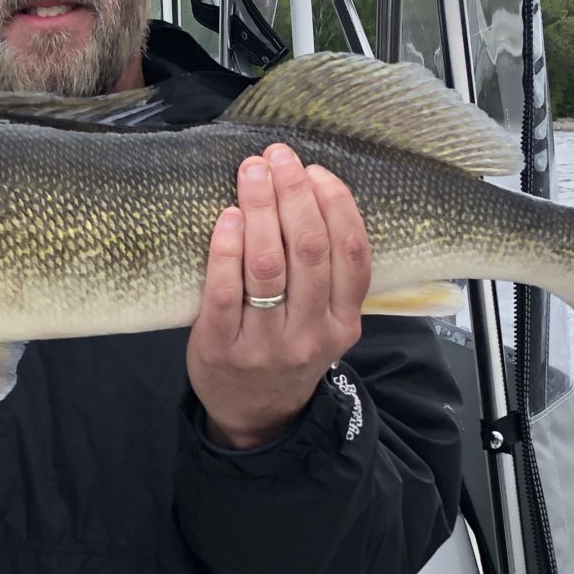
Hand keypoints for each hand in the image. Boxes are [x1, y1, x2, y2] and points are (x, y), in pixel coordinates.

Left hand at [186, 146, 370, 449]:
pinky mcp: (222, 349)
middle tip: (277, 157)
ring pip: (268, 265)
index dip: (335, 203)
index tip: (314, 171)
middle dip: (294, 193)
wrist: (255, 416)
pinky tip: (227, 218)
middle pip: (309, 249)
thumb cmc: (288, 353)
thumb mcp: (326, 324)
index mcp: (344, 322)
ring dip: (260, 209)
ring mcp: (266, 344)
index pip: (350, 252)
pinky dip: (227, 249)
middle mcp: (310, 334)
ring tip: (251, 173)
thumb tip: (310, 192)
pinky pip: (226, 291)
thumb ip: (327, 275)